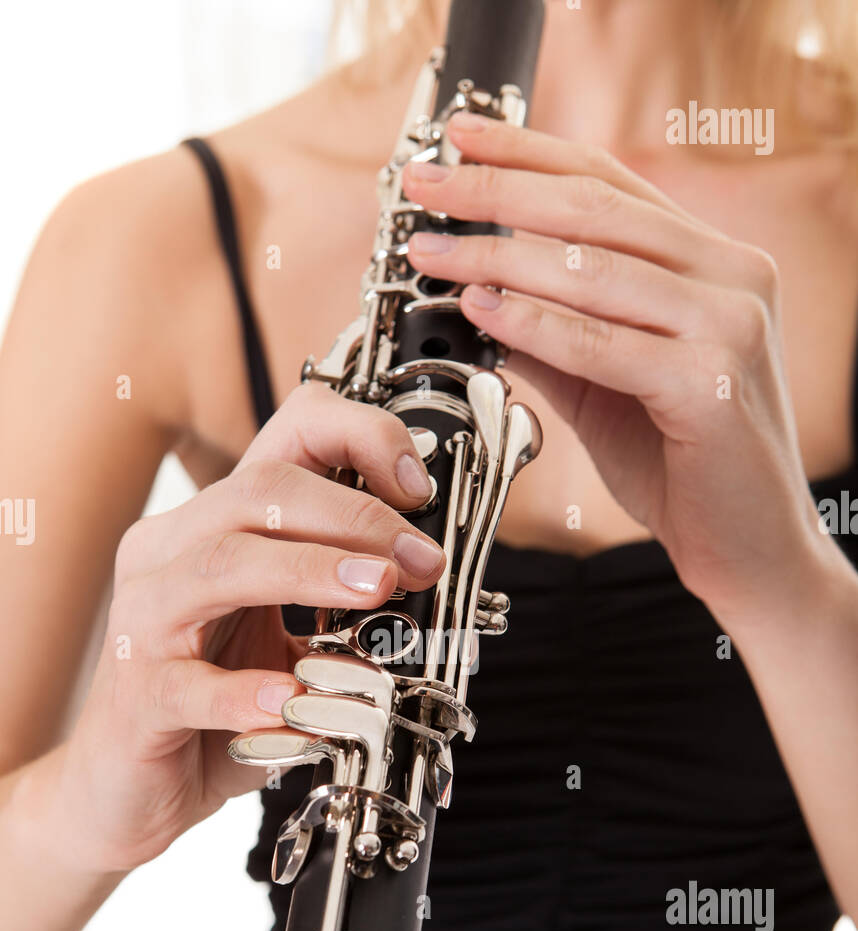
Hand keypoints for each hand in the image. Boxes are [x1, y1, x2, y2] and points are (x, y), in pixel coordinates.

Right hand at [61, 384, 444, 871]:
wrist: (128, 790)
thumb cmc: (214, 707)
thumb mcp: (288, 641)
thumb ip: (343, 607)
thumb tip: (430, 584)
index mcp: (211, 528)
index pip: (283, 439)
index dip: (357, 440)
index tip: (419, 488)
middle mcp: (169, 556)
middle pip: (259, 490)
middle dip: (354, 516)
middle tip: (419, 560)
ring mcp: (145, 623)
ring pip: (222, 564)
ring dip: (309, 570)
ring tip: (377, 590)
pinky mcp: (139, 698)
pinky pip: (189, 684)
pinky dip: (245, 690)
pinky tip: (290, 700)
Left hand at [404, 111, 827, 626]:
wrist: (748, 548)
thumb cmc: (683, 466)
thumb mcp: (605, 385)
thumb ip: (555, 332)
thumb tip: (480, 286)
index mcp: (714, 262)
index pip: (610, 183)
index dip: (528, 154)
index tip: (459, 140)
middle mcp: (733, 276)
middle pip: (595, 212)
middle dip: (497, 192)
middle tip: (425, 185)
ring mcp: (730, 325)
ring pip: (595, 270)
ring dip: (499, 256)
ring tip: (433, 254)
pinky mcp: (714, 383)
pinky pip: (605, 344)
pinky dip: (536, 325)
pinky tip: (483, 309)